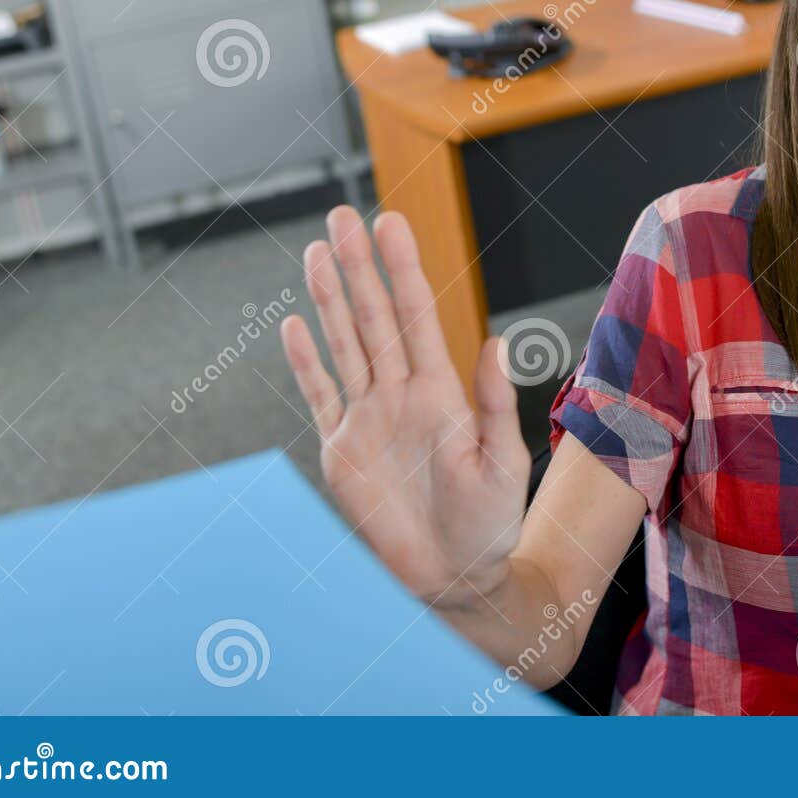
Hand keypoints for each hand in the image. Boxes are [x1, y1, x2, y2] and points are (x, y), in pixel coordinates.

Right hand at [280, 207, 531, 610]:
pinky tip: (294, 324)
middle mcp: (401, 395)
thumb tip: (498, 342)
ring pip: (344, 345)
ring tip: (317, 250)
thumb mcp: (502, 464)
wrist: (454, 581)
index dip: (401, 269)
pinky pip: (320, 395)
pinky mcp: (341, 451)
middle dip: (357, 267)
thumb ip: (494, 404)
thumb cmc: (489, 526)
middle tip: (341, 216)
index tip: (389, 223)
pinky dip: (306, 361)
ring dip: (329, 298)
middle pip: (374, 318)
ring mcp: (368, 419)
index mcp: (441, 392)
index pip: (416, 316)